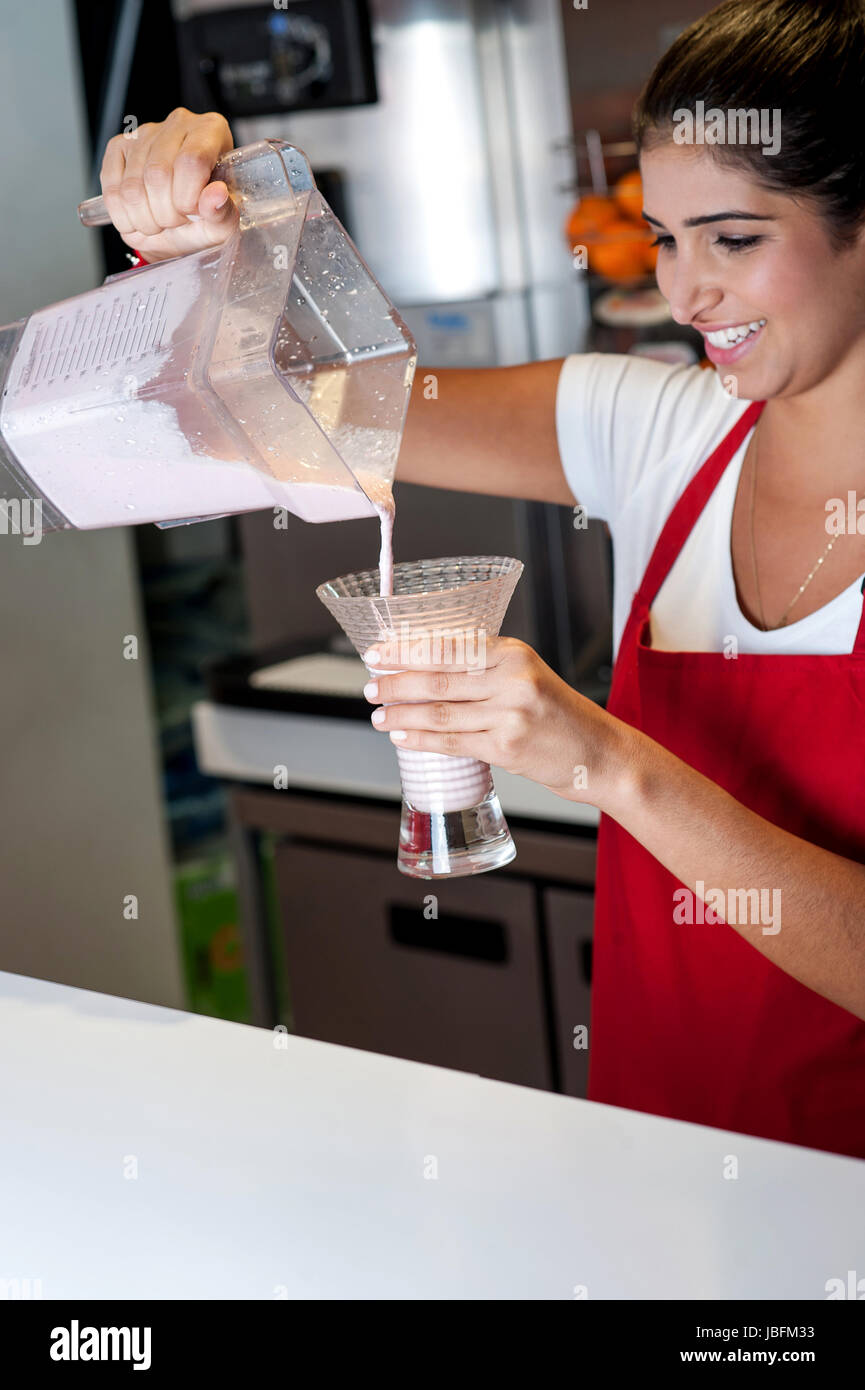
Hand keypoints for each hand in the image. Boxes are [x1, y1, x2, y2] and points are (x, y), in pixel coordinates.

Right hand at [99, 108, 237, 261]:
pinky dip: (123, 216)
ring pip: (132, 186)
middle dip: (165, 214)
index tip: (191, 215)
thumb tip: (216, 196)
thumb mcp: (222, 227)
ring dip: (144, 219)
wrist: (178, 227)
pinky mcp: (118, 147)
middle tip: (175, 223)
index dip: (187, 198)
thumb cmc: (204, 220)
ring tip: (159, 223)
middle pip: (158, 173)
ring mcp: (144, 133)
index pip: (191, 161)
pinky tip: (139, 218)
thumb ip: (224, 215)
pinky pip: (111, 189)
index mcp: (211, 131)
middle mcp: (177, 124)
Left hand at [362, 635, 626, 807]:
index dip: (404, 650)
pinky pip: (452, 742)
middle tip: (369, 687)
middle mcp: (512, 680)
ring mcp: (509, 715)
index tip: (376, 654)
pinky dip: (422, 738)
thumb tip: (421, 667)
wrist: (598, 752)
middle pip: (437, 679)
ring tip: (379, 715)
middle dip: (395, 683)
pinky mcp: (507, 748)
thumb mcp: (526, 675)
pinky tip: (402, 736)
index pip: (447, 646)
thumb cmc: (557, 714)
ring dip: (401, 714)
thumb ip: (482, 669)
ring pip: (439, 712)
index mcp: (513, 653)